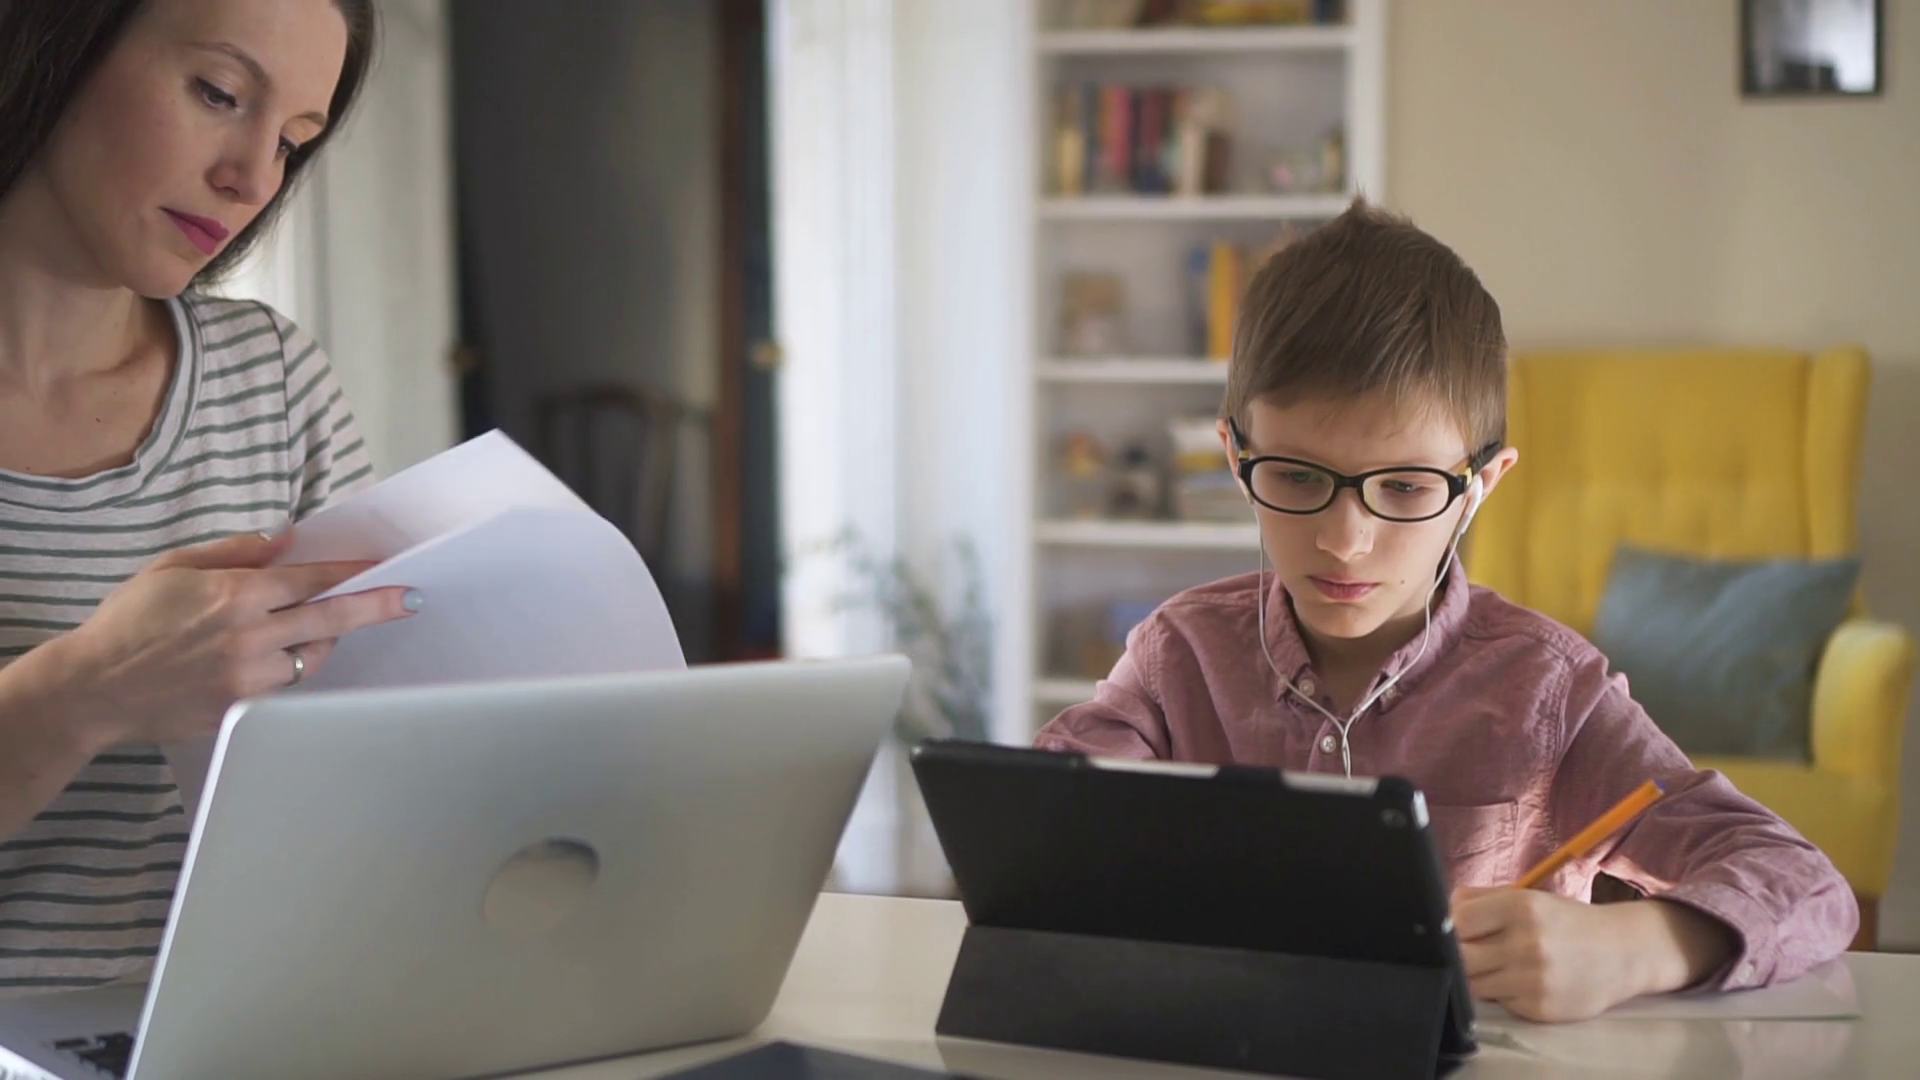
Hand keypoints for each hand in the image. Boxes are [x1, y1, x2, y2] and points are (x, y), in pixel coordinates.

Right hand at [44, 531, 419, 748]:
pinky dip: (293, 667)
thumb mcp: (173, 568)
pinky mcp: (242, 708)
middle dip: (377, 606)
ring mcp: (247, 676)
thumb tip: (283, 540)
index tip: (383, 565)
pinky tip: (283, 655)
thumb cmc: (128, 623)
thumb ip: (233, 552)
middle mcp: (248, 636)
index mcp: (233, 595)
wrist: (92, 687)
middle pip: (331, 619)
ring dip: (325, 639)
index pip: (311, 580)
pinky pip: (286, 684)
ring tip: (317, 627)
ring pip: (312, 655)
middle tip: (411, 599)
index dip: (352, 572)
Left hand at [1451, 887, 1733, 1022]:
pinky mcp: (1539, 1008)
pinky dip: (1504, 993)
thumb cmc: (1566, 922)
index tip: (1460, 929)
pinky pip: (1500, 1002)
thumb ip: (1481, 899)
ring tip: (1502, 964)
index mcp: (1520, 907)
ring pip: (1475, 984)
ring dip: (1481, 976)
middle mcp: (1526, 943)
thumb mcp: (1528, 897)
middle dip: (1462, 955)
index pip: (1458, 920)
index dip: (1453, 926)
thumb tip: (1442, 910)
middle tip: (1476, 950)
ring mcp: (1533, 979)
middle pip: (1461, 957)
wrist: (1623, 953)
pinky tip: (1523, 981)